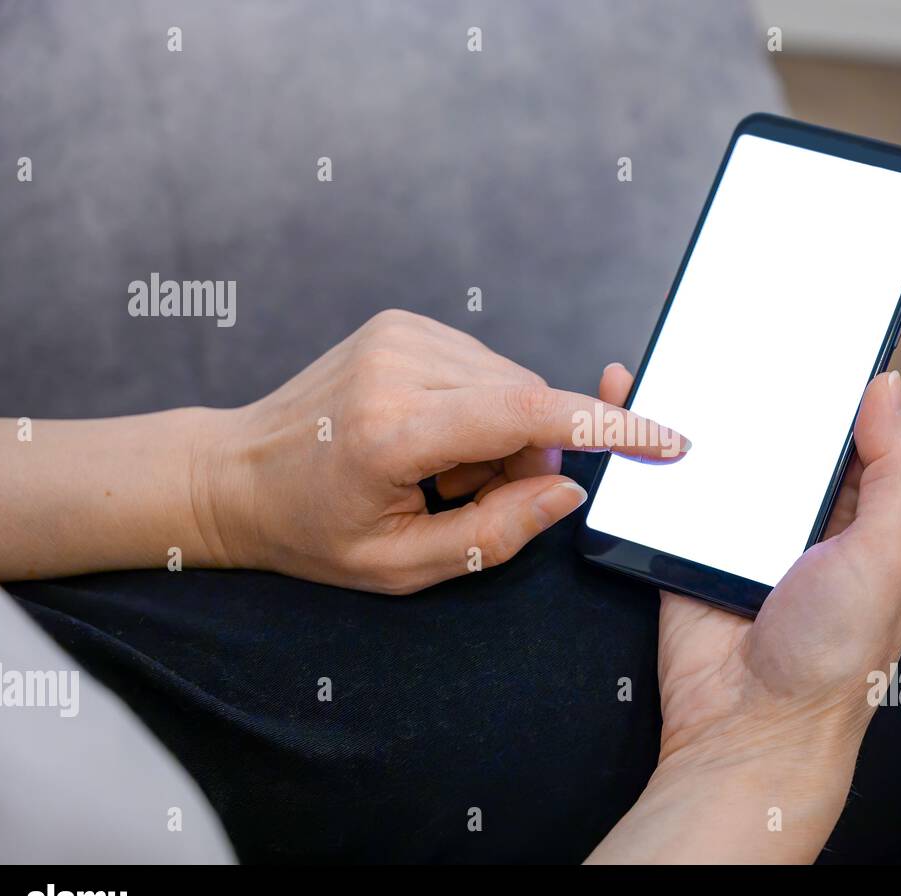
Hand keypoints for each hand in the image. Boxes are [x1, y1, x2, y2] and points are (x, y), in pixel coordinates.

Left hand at [193, 311, 687, 592]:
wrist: (234, 474)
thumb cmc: (312, 531)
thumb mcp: (402, 566)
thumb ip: (496, 533)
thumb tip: (570, 492)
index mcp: (390, 432)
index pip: (526, 414)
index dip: (607, 428)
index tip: (666, 441)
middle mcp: (397, 367)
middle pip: (527, 401)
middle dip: (531, 456)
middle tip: (474, 496)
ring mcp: (399, 335)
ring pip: (513, 383)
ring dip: (504, 433)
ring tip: (440, 470)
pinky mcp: (402, 323)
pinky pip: (487, 368)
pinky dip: (481, 409)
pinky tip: (433, 437)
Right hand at [588, 362, 900, 862]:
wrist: (750, 730)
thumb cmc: (835, 655)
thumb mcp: (887, 555)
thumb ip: (895, 471)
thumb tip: (888, 385)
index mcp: (855, 522)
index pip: (845, 437)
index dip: (831, 386)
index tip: (813, 327)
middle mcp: (794, 526)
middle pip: (772, 438)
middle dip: (753, 386)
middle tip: (735, 320)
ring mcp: (733, 536)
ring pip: (713, 455)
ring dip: (695, 405)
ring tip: (679, 343)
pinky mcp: (679, 550)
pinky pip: (660, 489)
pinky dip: (643, 448)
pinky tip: (629, 398)